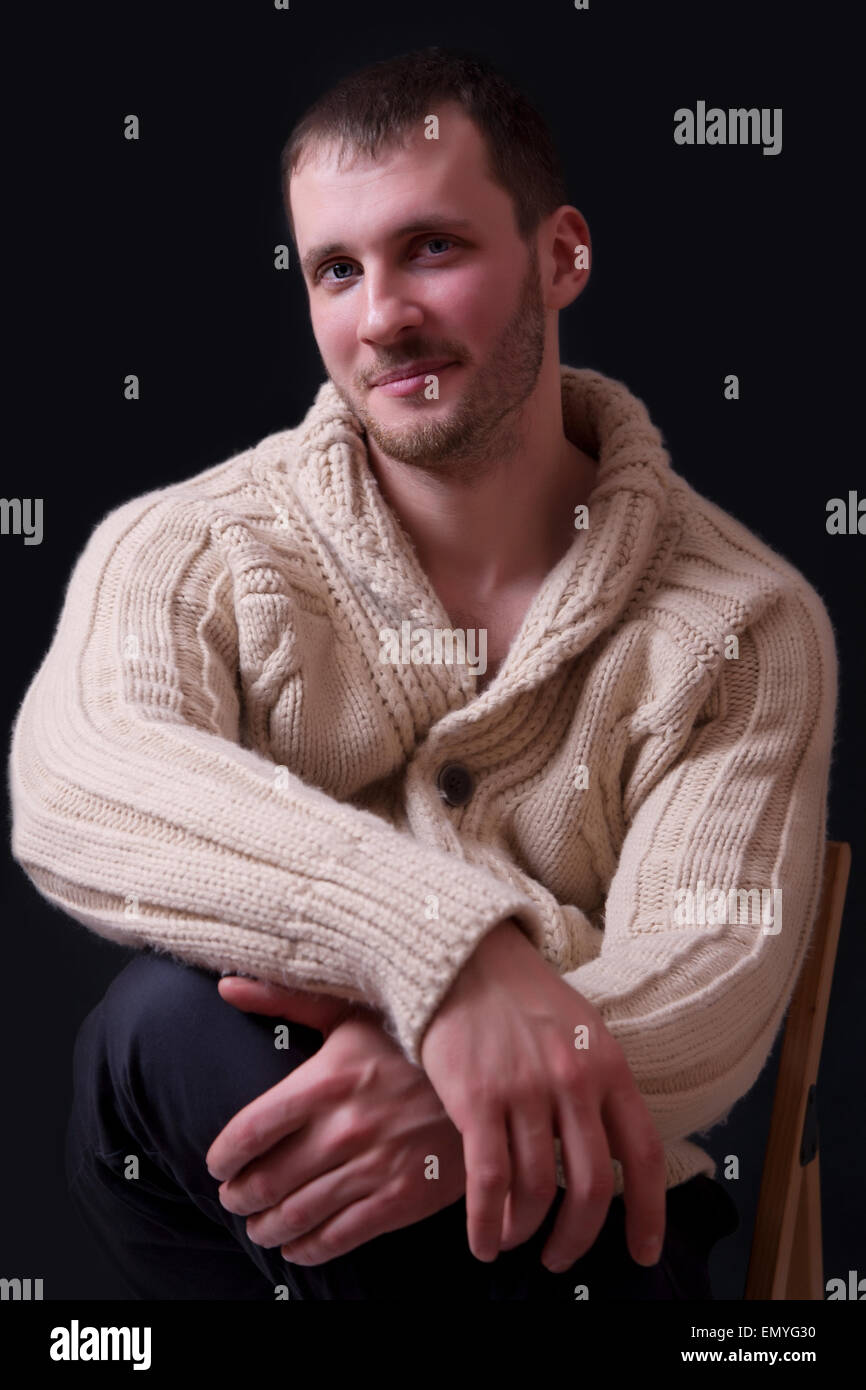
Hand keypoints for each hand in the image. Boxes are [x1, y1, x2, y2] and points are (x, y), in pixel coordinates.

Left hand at [206, 979, 465, 1263]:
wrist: (485, 1073)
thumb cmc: (409, 1038)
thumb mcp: (349, 1012)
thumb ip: (284, 1002)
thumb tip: (227, 988)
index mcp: (326, 1079)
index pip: (251, 1130)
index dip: (225, 1157)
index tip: (218, 1166)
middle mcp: (344, 1127)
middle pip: (269, 1178)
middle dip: (242, 1197)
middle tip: (234, 1199)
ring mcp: (374, 1166)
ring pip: (299, 1213)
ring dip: (269, 1227)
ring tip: (260, 1226)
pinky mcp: (402, 1198)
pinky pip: (340, 1236)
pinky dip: (309, 1249)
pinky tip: (298, 1247)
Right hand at [419, 918, 666, 1272]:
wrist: (464, 956)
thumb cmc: (522, 997)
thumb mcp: (581, 1029)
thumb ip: (598, 1084)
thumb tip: (607, 1150)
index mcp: (609, 1065)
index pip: (642, 1154)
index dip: (648, 1213)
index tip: (642, 1253)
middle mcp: (574, 1081)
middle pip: (593, 1185)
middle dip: (579, 1237)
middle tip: (561, 1260)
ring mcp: (526, 1091)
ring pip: (538, 1189)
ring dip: (526, 1231)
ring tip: (513, 1242)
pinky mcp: (478, 1099)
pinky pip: (489, 1181)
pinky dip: (487, 1223)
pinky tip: (482, 1242)